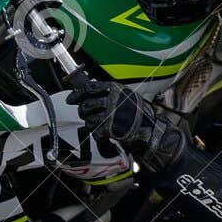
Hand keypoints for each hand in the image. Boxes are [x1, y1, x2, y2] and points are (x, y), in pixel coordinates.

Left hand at [67, 71, 186, 168]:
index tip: (71, 99)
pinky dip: (98, 134)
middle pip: (86, 104)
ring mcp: (111, 115)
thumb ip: (108, 93)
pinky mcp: (111, 129)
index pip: (89, 88)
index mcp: (115, 89)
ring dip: (90, 123)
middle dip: (83, 111)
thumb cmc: (138, 114)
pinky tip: (105, 134)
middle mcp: (112, 100)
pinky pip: (95, 131)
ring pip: (88, 119)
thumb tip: (85, 90)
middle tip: (86, 114)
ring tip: (98, 125)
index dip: (77, 94)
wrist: (150, 130)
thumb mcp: (125, 96)